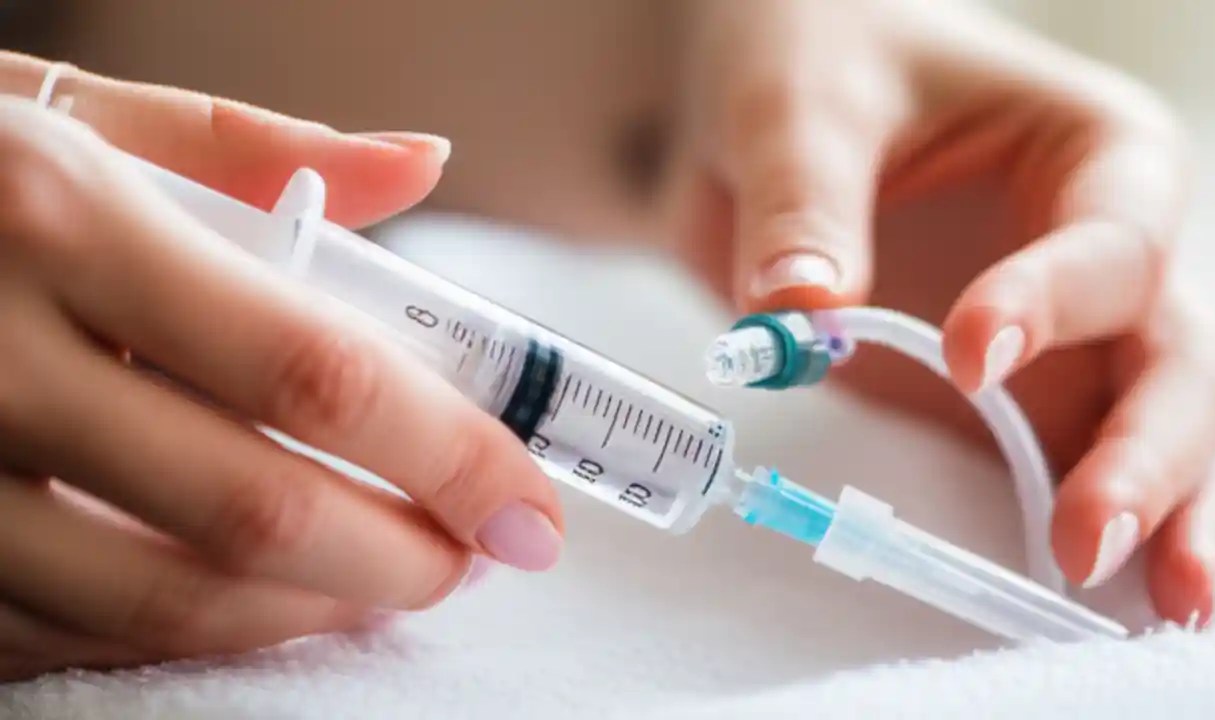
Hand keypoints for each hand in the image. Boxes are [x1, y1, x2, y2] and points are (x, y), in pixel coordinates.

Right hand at [0, 53, 561, 679]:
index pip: (315, 372)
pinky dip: (182, 632)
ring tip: (385, 582)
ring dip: (305, 612)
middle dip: (400, 558)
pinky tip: (254, 602)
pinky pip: (62, 632)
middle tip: (472, 556)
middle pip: (255, 511)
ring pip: (161, 601)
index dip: (450, 456)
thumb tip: (419, 166)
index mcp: (61, 217)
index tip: (532, 508)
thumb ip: (253, 144)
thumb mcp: (69, 109)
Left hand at [663, 1, 1214, 624]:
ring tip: (1161, 603)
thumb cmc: (817, 65)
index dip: (1053, 304)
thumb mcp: (797, 108)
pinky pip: (1093, 460)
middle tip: (1091, 541)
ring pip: (1173, 425)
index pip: (1110, 242)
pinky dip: (1138, 521)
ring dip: (1174, 511)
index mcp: (1093, 153)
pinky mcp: (1025, 398)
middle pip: (1177, 356)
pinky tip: (1158, 594)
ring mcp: (1076, 338)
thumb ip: (804, 204)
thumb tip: (799, 313)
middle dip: (1148, 454)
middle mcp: (1112, 252)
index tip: (965, 357)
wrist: (777, 117)